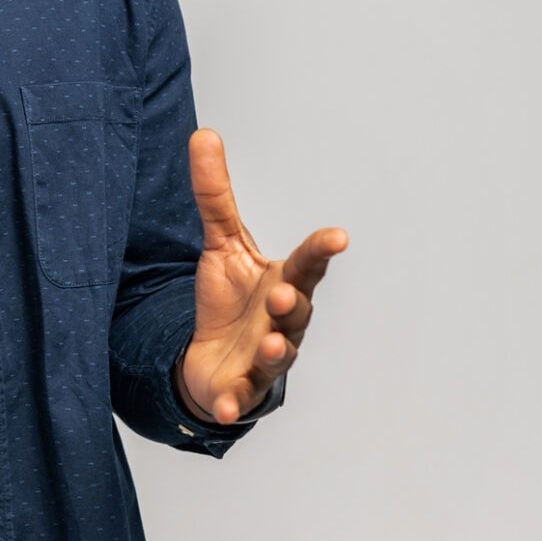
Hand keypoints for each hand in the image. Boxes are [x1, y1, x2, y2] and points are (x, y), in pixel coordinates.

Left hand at [177, 128, 347, 425]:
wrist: (213, 359)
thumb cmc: (230, 299)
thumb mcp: (220, 244)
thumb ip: (215, 194)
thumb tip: (203, 133)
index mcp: (285, 283)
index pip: (307, 264)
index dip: (321, 250)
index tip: (338, 236)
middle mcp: (284, 322)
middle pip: (298, 310)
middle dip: (293, 302)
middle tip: (282, 293)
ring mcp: (266, 357)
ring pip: (279, 355)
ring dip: (276, 349)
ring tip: (270, 343)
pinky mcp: (241, 389)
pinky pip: (241, 398)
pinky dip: (233, 403)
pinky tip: (223, 407)